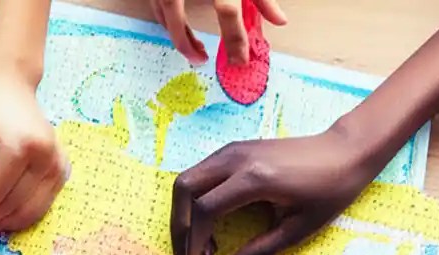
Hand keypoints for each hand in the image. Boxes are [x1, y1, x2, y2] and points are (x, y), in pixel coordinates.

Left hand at [0, 70, 66, 233]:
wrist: (11, 85)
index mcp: (19, 147)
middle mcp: (45, 157)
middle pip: (14, 207)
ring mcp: (58, 164)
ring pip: (31, 212)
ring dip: (4, 223)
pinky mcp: (62, 169)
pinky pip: (42, 204)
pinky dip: (20, 214)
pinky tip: (1, 211)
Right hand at [150, 0, 285, 65]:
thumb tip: (280, 20)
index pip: (227, 14)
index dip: (235, 40)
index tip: (240, 60)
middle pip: (180, 24)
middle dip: (189, 47)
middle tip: (202, 60)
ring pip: (165, 19)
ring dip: (178, 37)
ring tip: (194, 50)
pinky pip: (157, 9)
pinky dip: (168, 22)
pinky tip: (180, 29)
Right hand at [172, 127, 377, 254]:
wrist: (347, 150)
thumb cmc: (330, 190)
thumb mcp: (300, 227)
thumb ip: (261, 251)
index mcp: (254, 179)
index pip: (206, 209)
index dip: (194, 240)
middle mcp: (237, 159)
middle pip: (185, 188)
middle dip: (179, 225)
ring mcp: (233, 150)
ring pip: (188, 178)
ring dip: (185, 211)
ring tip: (198, 242)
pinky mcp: (235, 149)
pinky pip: (202, 173)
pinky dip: (196, 198)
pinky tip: (210, 221)